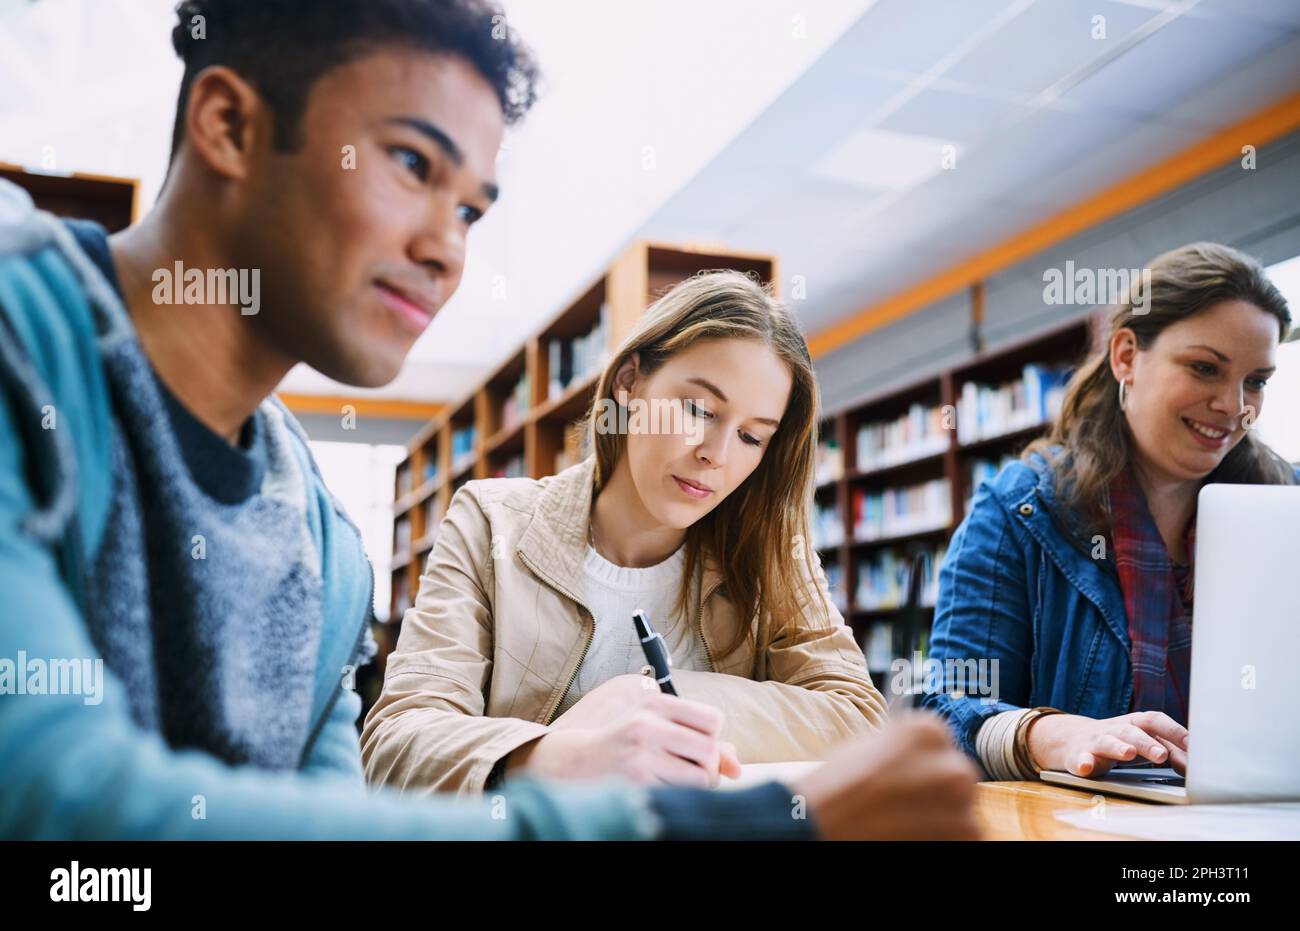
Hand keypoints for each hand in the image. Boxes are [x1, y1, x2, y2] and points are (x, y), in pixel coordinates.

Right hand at [504, 674, 741, 787]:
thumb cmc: (622, 745)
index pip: (713, 720)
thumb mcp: (655, 729)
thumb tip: (737, 768)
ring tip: (672, 783)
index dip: (711, 739)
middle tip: (688, 772)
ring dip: (694, 787)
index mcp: (654, 704)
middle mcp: (648, 724)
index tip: (694, 747)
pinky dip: (677, 797)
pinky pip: (680, 795)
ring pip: (701, 778)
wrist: (571, 764)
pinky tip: (658, 791)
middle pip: (711, 751)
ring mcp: (641, 754)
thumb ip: (698, 741)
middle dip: (708, 768)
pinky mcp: (636, 781)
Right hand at [791, 713, 979, 839]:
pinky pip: (965, 835)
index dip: (922, 765)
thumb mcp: (870, 744)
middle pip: (957, 777)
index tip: (904, 778)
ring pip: (964, 810)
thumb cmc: (836, 786)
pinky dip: (943, 837)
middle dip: (937, 792)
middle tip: (903, 805)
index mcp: (928, 730)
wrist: (820, 822)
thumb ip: (903, 744)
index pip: (942, 745)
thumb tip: (918, 755)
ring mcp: (961, 801)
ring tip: (905, 822)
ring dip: (942, 818)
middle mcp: (951, 762)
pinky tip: (912, 834)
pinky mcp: (965, 832)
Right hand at [1025, 711, 1188, 777]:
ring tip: (1127, 754)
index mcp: (1135, 723)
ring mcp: (1096, 742)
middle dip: (1146, 743)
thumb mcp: (1145, 743)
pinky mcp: (1079, 756)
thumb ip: (1170, 752)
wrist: (1073, 739)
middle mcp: (1116, 729)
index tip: (1191, 744)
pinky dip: (1083, 762)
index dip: (1173, 731)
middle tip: (1161, 755)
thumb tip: (1195, 767)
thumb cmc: (1120, 742)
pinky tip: (1086, 766)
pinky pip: (1080, 759)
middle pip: (1132, 732)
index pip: (1155, 721)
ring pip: (1107, 742)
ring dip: (1118, 747)